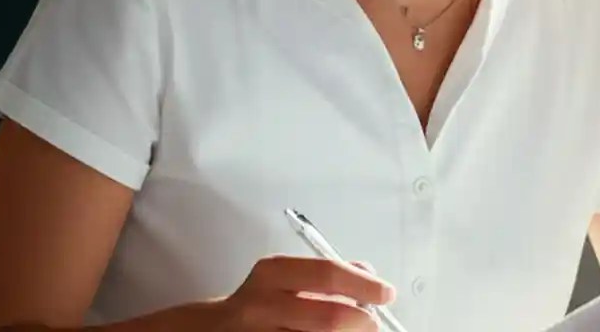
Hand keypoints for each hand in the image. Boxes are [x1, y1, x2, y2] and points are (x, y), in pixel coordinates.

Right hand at [207, 255, 396, 330]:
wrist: (213, 331)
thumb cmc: (261, 303)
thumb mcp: (286, 277)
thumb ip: (327, 274)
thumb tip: (369, 276)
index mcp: (273, 274)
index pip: (327, 274)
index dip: (363, 285)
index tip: (386, 293)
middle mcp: (262, 306)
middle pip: (329, 318)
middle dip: (362, 322)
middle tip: (373, 322)